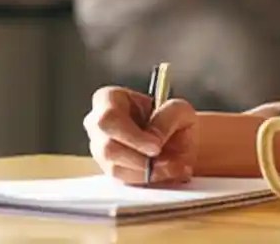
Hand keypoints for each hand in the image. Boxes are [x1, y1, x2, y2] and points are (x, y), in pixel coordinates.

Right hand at [83, 86, 198, 185]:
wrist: (181, 142)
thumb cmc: (175, 121)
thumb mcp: (179, 109)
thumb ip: (168, 117)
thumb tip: (153, 136)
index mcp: (109, 99)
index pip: (108, 117)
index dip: (131, 135)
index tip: (156, 146)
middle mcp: (98, 125)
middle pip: (107, 147)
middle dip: (139, 158)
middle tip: (162, 159)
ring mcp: (100, 149)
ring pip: (114, 168)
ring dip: (146, 171)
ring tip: (170, 165)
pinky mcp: (110, 170)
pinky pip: (123, 180)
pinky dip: (147, 180)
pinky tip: (164, 172)